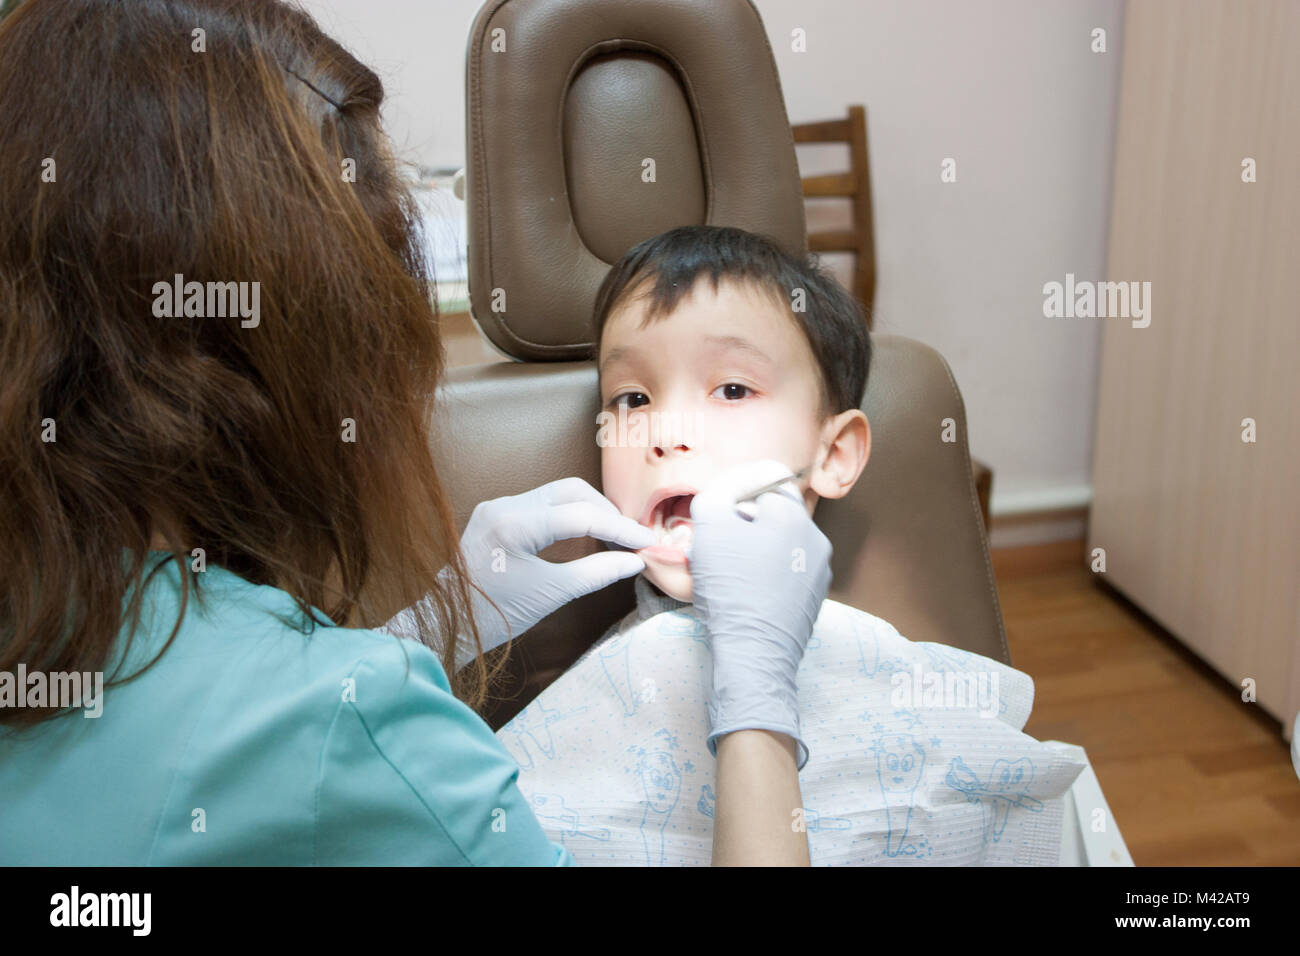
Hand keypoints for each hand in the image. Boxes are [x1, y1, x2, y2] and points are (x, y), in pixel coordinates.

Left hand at [384, 478, 655, 669]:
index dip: (621, 529)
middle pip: (573, 492)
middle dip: (607, 513)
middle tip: (632, 540)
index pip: (582, 516)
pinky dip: (570, 515)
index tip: (648, 543)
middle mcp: (505, 505)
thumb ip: (597, 573)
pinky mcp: (498, 514)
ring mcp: (499, 506)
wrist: (447, 625)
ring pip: (559, 494)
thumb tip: (635, 561)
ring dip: (590, 511)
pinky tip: (587, 534)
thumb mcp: (551, 595)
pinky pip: (543, 504)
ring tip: (615, 538)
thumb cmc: (495, 616)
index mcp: (515, 524)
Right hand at [689, 459, 831, 770]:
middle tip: (723, 545)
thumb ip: (720, 490)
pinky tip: (751, 592)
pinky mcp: (814, 598)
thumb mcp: (709, 525)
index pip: (764, 482)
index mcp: (795, 515)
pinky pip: (790, 572)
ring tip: (734, 571)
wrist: (754, 653)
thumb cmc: (730, 586)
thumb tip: (736, 482)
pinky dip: (770, 574)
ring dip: (760, 548)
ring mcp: (820, 571)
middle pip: (776, 514)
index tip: (720, 518)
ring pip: (784, 544)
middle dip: (750, 523)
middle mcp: (816, 537)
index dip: (737, 496)